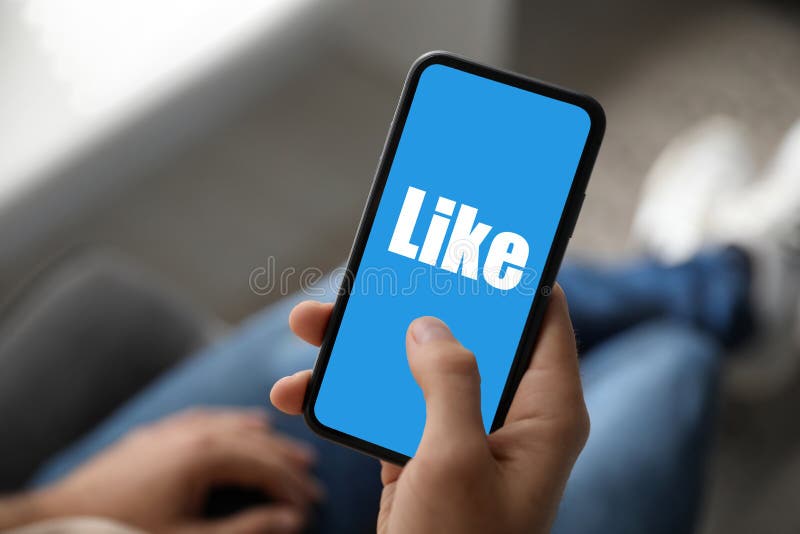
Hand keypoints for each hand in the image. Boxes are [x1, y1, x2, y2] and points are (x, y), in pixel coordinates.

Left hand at [35, 409, 322, 532]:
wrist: (57, 520)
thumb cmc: (124, 532)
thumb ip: (246, 529)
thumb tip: (290, 520)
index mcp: (204, 455)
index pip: (264, 465)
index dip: (292, 486)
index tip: (312, 504)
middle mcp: (192, 434)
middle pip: (253, 440)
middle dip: (285, 460)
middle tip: (311, 476)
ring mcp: (170, 431)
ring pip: (230, 424)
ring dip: (262, 438)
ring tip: (285, 447)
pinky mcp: (153, 437)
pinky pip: (202, 419)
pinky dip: (228, 423)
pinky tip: (236, 425)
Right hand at [271, 285, 588, 533]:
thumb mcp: (455, 458)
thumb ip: (448, 379)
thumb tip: (428, 325)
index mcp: (545, 411)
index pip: (542, 318)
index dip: (512, 274)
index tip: (475, 235)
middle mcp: (509, 416)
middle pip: (464, 334)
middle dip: (411, 303)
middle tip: (371, 272)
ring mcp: (462, 434)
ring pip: (414, 368)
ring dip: (361, 349)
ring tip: (308, 326)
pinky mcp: (422, 454)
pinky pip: (385, 407)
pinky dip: (346, 398)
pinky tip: (299, 391)